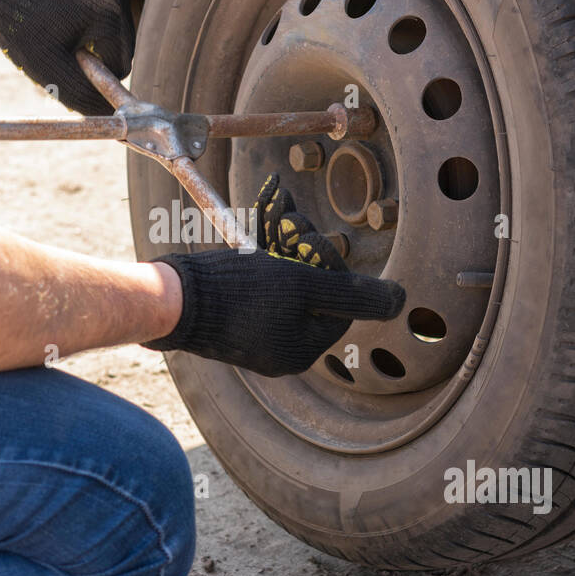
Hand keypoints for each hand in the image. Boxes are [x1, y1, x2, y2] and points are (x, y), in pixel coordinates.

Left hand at [0, 0, 134, 115]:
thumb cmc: (15, 19)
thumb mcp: (48, 67)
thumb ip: (82, 94)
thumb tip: (109, 114)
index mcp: (110, 9)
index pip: (121, 64)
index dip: (92, 74)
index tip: (63, 62)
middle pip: (119, 45)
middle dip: (92, 54)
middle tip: (56, 46)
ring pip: (111, 27)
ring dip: (88, 35)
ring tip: (53, 26)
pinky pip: (103, 6)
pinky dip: (84, 16)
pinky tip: (56, 9)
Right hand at [144, 175, 404, 376]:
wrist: (172, 298)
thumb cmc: (237, 292)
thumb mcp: (304, 286)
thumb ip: (354, 294)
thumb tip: (402, 301)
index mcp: (301, 350)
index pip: (339, 303)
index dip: (330, 268)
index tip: (309, 248)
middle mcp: (279, 350)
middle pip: (313, 293)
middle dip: (305, 254)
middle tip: (289, 233)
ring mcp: (253, 337)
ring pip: (286, 285)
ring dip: (284, 251)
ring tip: (271, 226)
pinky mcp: (232, 320)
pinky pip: (260, 288)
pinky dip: (261, 262)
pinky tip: (252, 242)